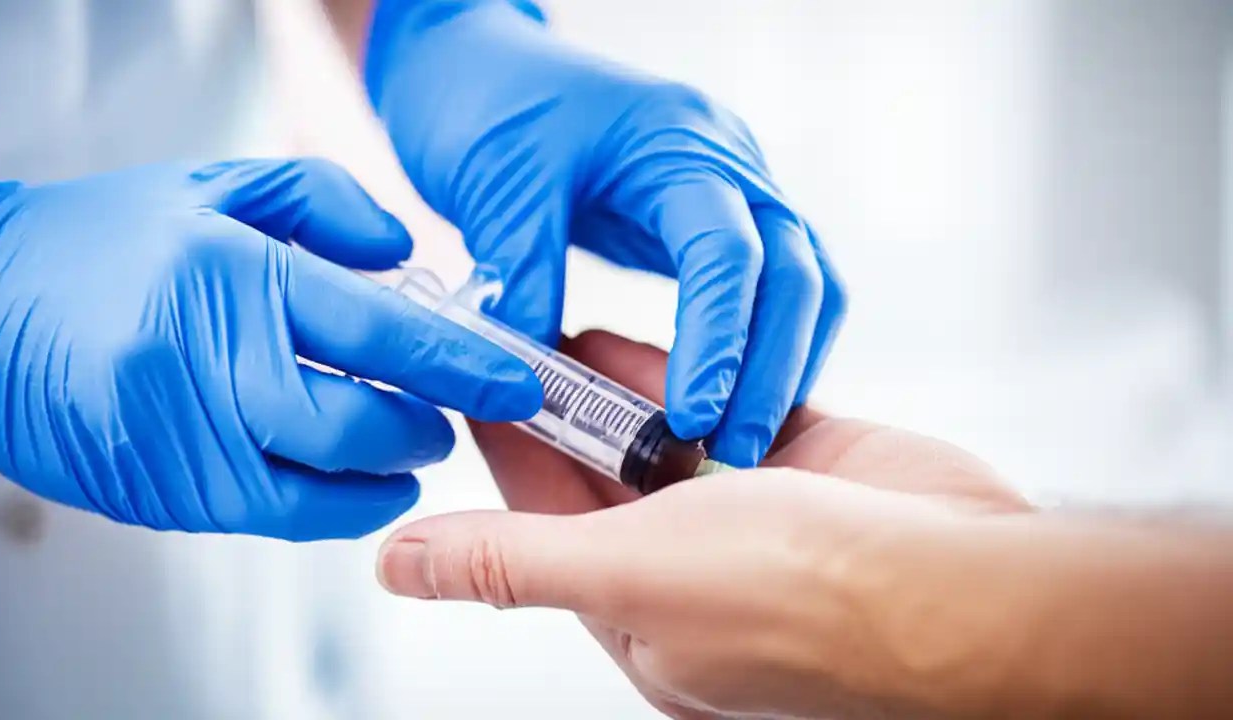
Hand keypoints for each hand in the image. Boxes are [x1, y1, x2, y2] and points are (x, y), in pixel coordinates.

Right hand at [0, 159, 541, 540]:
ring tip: (402, 447)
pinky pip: (274, 516)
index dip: (461, 363)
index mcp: (231, 275)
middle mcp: (207, 363)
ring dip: (386, 475)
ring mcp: (182, 439)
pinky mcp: (165, 493)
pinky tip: (349, 478)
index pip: (380, 332)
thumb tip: (405, 257)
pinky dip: (333, 506)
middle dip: (425, 429)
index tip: (512, 379)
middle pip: (359, 426)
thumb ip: (323, 204)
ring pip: (322, 488)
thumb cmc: (96, 246)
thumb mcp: (213, 186)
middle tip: (444, 414)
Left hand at [365, 0, 845, 465]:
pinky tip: (730, 398)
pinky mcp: (709, 222)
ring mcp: (728, 191)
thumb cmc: (488, 102)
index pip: (730, 251)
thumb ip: (524, 276)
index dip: (720, 339)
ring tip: (740, 445)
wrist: (480, 57)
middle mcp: (726, 166)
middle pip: (796, 273)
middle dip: (774, 368)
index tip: (694, 417)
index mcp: (679, 145)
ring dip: (782, 362)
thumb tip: (539, 385)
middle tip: (735, 455)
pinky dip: (761, 344)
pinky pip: (765, 287)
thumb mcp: (498, 183)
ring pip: (800, 284)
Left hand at [376, 331, 1026, 718]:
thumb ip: (513, 562)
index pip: (542, 520)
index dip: (505, 447)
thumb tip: (399, 570)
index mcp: (639, 615)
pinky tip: (664, 333)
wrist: (974, 583)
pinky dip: (705, 371)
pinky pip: (739, 406)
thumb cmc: (808, 602)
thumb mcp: (632, 577)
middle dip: (560, 408)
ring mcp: (757, 517)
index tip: (468, 380)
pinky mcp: (812, 467)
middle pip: (604, 475)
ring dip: (625, 386)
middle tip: (510, 332)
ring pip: (672, 436)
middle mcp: (693, 569)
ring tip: (565, 323)